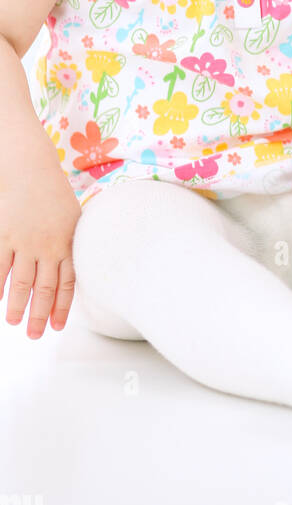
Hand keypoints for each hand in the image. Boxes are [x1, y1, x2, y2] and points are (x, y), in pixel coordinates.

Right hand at [0, 157, 80, 337]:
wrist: (31, 168)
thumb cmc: (53, 195)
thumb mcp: (72, 219)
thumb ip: (71, 247)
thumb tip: (70, 275)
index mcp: (68, 243)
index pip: (67, 284)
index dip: (62, 308)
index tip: (56, 327)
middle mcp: (48, 245)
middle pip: (44, 290)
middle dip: (39, 316)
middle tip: (35, 335)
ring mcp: (25, 241)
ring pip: (21, 283)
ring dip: (17, 306)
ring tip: (13, 322)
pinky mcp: (4, 234)